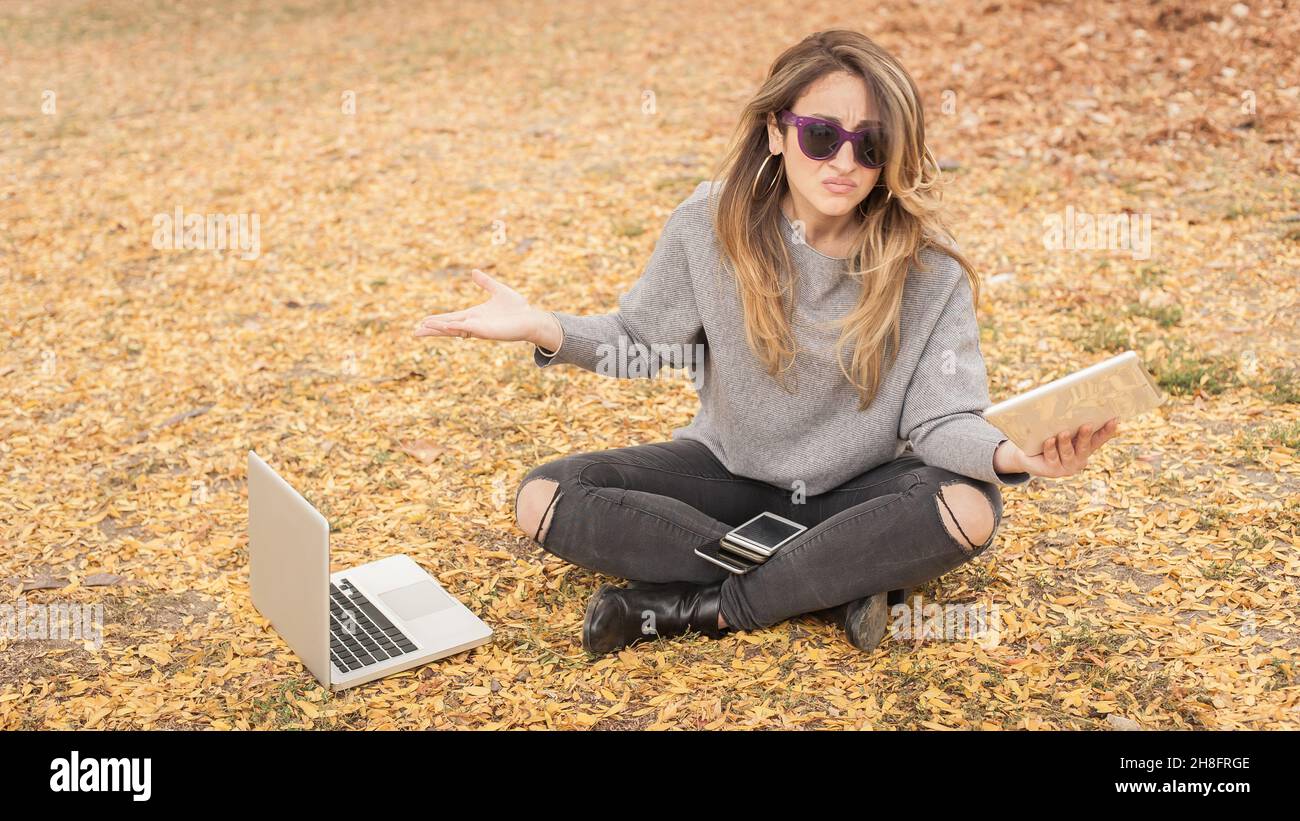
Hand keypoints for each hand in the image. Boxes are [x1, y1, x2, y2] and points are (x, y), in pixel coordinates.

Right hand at [413, 269, 543, 342]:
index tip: (423, 321)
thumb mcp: (498, 290)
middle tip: (415, 332)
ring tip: (423, 329)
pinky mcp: (487, 332)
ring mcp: (479, 329)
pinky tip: (446, 326)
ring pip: (455, 330)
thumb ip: (485, 282)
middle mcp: (474, 323)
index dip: (438, 320)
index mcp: (474, 315)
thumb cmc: (517, 308)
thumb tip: (473, 271)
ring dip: (439, 329)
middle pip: (448, 327)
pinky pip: (468, 329)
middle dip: (432, 329)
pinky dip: (456, 327)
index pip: (451, 318)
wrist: (531, 318)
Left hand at [1001, 417, 1120, 478]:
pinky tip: (1049, 440)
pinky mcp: (1052, 470)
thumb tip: (1074, 399)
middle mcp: (1079, 458)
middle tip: (1087, 425)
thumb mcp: (1060, 427)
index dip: (1107, 431)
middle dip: (1086, 435)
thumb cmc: (1047, 436)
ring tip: (1063, 433)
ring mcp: (1066, 466)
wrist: (1027, 456)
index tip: (1114, 420)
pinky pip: (1052, 457)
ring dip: (1066, 442)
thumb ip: (1069, 420)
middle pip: (1085, 446)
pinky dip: (1050, 448)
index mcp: (1085, 447)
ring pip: (1068, 453)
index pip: (1099, 439)